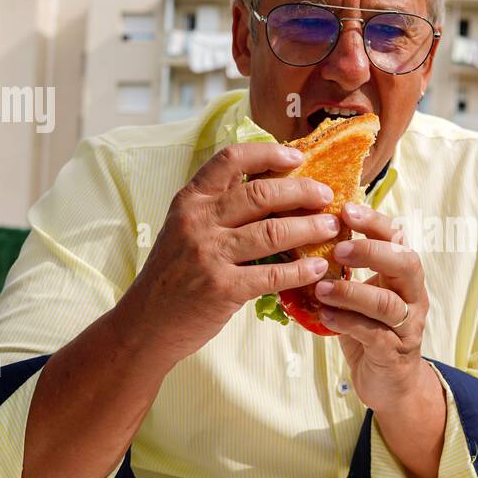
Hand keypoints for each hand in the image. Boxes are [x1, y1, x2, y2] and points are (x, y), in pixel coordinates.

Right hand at [119, 142, 340, 365]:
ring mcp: (209, 255)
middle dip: (302, 191)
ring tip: (332, 228)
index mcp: (190, 201)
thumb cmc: (173, 275)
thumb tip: (270, 188)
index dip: (268, 153)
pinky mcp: (223, 288)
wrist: (146, 323)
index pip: (230, 160)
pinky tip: (318, 268)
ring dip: (310, 228)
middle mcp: (198, 222)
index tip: (297, 157)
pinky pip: (273, 275)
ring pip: (274, 232)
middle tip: (326, 196)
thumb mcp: (184, 229)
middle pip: (261, 193)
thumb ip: (218, 208)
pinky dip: (301, 271)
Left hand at [315, 202, 429, 411]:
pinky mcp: (394, 353)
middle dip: (371, 251)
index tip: (346, 210)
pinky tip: (325, 316)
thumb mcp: (360, 296)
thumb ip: (344, 271)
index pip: (398, 238)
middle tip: (338, 248)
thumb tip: (304, 237)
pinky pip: (373, 334)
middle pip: (406, 263)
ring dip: (351, 291)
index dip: (374, 222)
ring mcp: (407, 326)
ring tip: (321, 287)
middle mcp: (412, 297)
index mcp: (403, 276)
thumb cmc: (370, 332)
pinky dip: (347, 323)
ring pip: (387, 302)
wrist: (391, 385)